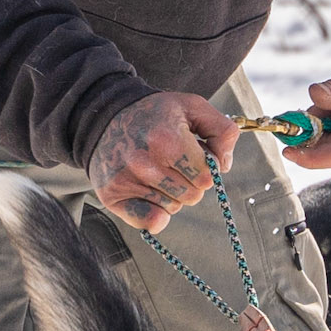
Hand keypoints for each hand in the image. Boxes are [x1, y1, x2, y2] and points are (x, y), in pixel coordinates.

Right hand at [88, 92, 237, 231]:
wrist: (107, 116)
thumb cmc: (155, 114)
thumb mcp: (193, 107)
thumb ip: (222, 131)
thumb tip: (224, 166)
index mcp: (167, 139)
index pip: (207, 178)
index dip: (207, 167)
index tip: (194, 154)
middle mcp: (144, 162)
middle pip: (192, 195)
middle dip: (191, 181)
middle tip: (174, 162)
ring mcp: (126, 181)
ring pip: (173, 207)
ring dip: (172, 193)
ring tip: (157, 170)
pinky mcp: (113, 196)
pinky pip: (150, 222)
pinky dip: (155, 213)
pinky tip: (149, 193)